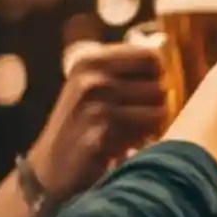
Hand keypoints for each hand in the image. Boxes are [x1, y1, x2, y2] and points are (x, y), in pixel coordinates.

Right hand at [29, 43, 166, 201]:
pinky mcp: (101, 135)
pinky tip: (123, 148)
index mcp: (90, 61)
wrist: (50, 170)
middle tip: (135, 121)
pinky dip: (143, 143)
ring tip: (130, 134)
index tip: (142, 94)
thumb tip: (166, 46)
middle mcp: (91, 79)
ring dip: (152, 126)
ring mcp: (95, 106)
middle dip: (156, 105)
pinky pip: (148, 133)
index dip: (157, 78)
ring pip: (160, 109)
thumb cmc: (82, 125)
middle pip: (160, 85)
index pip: (152, 57)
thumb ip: (125, 68)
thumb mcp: (93, 86)